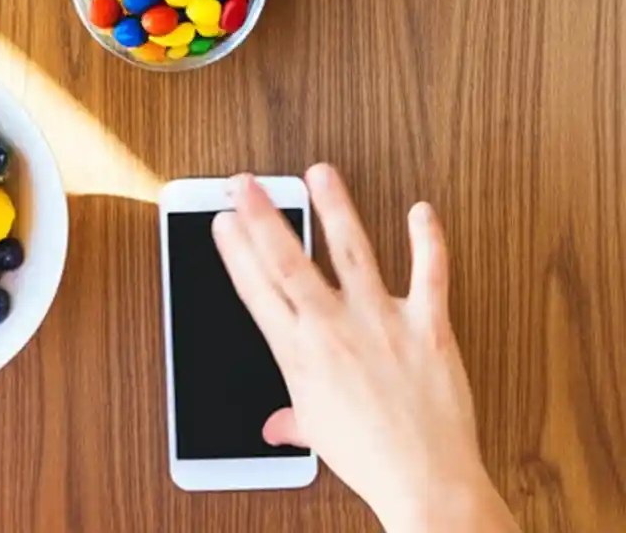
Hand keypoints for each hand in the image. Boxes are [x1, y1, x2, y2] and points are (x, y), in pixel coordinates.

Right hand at [212, 164, 516, 532]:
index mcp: (300, 355)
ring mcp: (382, 323)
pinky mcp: (427, 326)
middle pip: (289, 262)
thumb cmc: (370, 459)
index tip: (223, 222)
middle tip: (246, 183)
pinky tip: (422, 211)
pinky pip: (431, 273)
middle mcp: (335, 330)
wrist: (425, 481)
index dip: (236, 252)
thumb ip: (293, 418)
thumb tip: (276, 428)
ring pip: (352, 253)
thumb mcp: (318, 433)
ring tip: (320, 173)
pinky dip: (429, 240)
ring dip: (335, 209)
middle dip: (263, 217)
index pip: (257, 291)